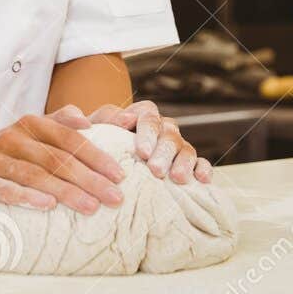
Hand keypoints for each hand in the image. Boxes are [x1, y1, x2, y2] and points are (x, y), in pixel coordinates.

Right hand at [0, 108, 125, 212]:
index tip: (120, 175)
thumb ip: (62, 122)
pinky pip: (3, 190)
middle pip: (55, 158)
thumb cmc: (9, 151)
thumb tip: (91, 119)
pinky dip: (25, 197)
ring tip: (90, 207)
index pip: (68, 138)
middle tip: (115, 198)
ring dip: (64, 191)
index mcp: (30, 124)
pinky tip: (46, 206)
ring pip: (33, 174)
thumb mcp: (33, 131)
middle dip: (88, 179)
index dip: (95, 155)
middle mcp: (12, 137)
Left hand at [87, 100, 211, 184]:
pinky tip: (201, 179)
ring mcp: (177, 147)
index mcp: (139, 116)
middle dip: (163, 151)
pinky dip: (203, 168)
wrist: (104, 172)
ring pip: (185, 147)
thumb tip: (123, 118)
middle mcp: (162, 129)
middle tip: (155, 169)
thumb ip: (92, 117)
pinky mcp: (189, 165)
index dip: (147, 131)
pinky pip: (201, 163)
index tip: (141, 152)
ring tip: (176, 178)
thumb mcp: (89, 132)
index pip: (149, 114)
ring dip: (183, 162)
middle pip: (168, 132)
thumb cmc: (94, 148)